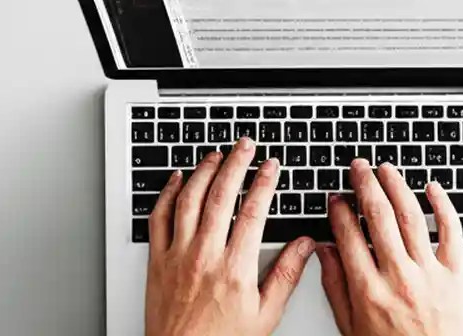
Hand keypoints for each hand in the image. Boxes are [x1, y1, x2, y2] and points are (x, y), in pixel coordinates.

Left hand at [145, 138, 315, 335]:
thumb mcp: (265, 315)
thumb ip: (287, 276)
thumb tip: (305, 246)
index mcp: (235, 268)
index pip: (253, 211)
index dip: (264, 182)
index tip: (271, 165)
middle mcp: (205, 255)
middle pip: (221, 195)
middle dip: (236, 163)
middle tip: (245, 146)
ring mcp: (178, 255)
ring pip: (189, 199)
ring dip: (204, 171)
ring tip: (216, 155)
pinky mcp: (157, 261)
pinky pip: (158, 217)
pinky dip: (167, 193)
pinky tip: (178, 179)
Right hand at [317, 160, 462, 335]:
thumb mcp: (351, 329)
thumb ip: (336, 287)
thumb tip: (323, 252)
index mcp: (369, 291)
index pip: (349, 236)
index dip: (340, 211)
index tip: (335, 196)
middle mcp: (398, 277)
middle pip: (378, 217)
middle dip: (365, 185)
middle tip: (359, 168)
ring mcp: (429, 273)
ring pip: (411, 217)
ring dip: (396, 186)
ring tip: (386, 169)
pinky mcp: (456, 274)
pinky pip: (451, 232)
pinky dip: (442, 206)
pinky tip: (432, 188)